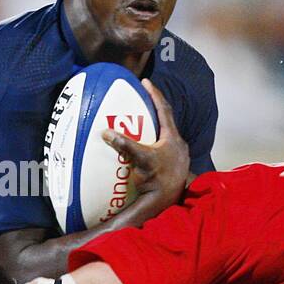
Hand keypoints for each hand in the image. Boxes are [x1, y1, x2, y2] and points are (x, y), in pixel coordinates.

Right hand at [102, 79, 187, 210]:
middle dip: (155, 109)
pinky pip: (163, 149)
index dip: (155, 94)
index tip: (146, 82)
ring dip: (154, 127)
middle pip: (166, 121)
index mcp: (173, 137)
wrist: (168, 201)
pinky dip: (153, 144)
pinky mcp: (173, 167)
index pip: (164, 109)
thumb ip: (125, 145)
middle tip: (143, 99)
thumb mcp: (141, 159)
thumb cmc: (158, 179)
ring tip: (142, 122)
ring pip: (166, 135)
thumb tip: (106, 132)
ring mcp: (177, 157)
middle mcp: (178, 145)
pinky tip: (144, 148)